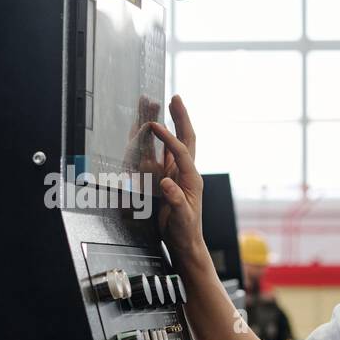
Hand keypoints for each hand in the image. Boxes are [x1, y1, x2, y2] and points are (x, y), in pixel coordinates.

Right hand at [148, 95, 202, 257]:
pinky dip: (155, 142)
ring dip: (168, 124)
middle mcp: (185, 172)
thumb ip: (175, 200)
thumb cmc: (185, 231)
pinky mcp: (167, 179)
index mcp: (191, 178)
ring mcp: (176, 174)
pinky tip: (148, 132)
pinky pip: (160, 156)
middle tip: (175, 98)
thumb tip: (167, 183)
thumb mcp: (181, 217)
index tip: (155, 125)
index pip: (180, 151)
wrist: (184, 242)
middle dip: (180, 117)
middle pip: (185, 138)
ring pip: (172, 143)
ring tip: (160, 106)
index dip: (168, 137)